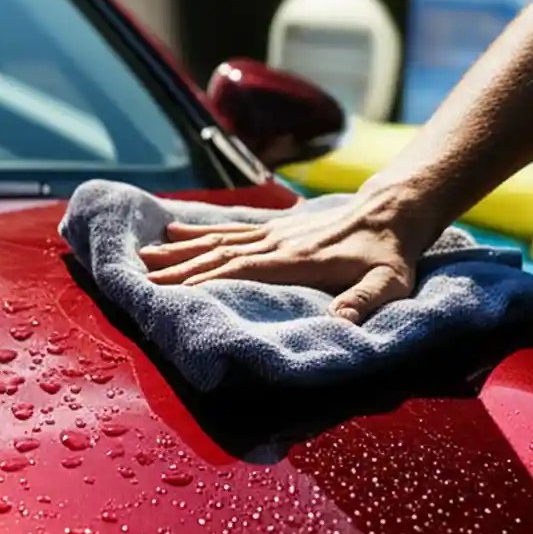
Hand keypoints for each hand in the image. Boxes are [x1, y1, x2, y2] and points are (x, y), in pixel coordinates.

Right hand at [139, 193, 435, 323]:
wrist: (393, 210)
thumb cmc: (391, 254)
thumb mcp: (389, 282)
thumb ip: (366, 301)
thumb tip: (340, 324)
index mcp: (296, 261)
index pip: (240, 271)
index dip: (203, 281)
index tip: (168, 291)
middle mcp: (276, 244)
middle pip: (217, 256)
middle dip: (177, 269)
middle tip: (139, 279)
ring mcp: (272, 233)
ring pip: (216, 241)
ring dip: (178, 250)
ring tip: (143, 256)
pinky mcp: (274, 228)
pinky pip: (229, 230)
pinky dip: (198, 232)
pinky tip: (173, 231)